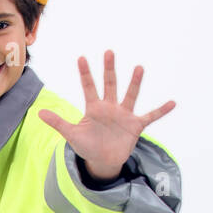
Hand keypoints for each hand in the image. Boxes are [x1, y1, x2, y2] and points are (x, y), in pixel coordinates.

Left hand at [37, 51, 174, 179]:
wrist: (103, 160)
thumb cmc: (87, 146)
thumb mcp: (72, 135)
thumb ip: (58, 123)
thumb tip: (39, 112)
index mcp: (94, 108)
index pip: (89, 87)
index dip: (85, 74)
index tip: (81, 58)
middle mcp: (110, 107)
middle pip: (110, 84)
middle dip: (109, 69)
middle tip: (109, 52)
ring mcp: (124, 115)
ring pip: (130, 95)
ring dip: (134, 83)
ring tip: (139, 68)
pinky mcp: (135, 126)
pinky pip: (150, 116)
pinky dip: (161, 110)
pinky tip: (172, 102)